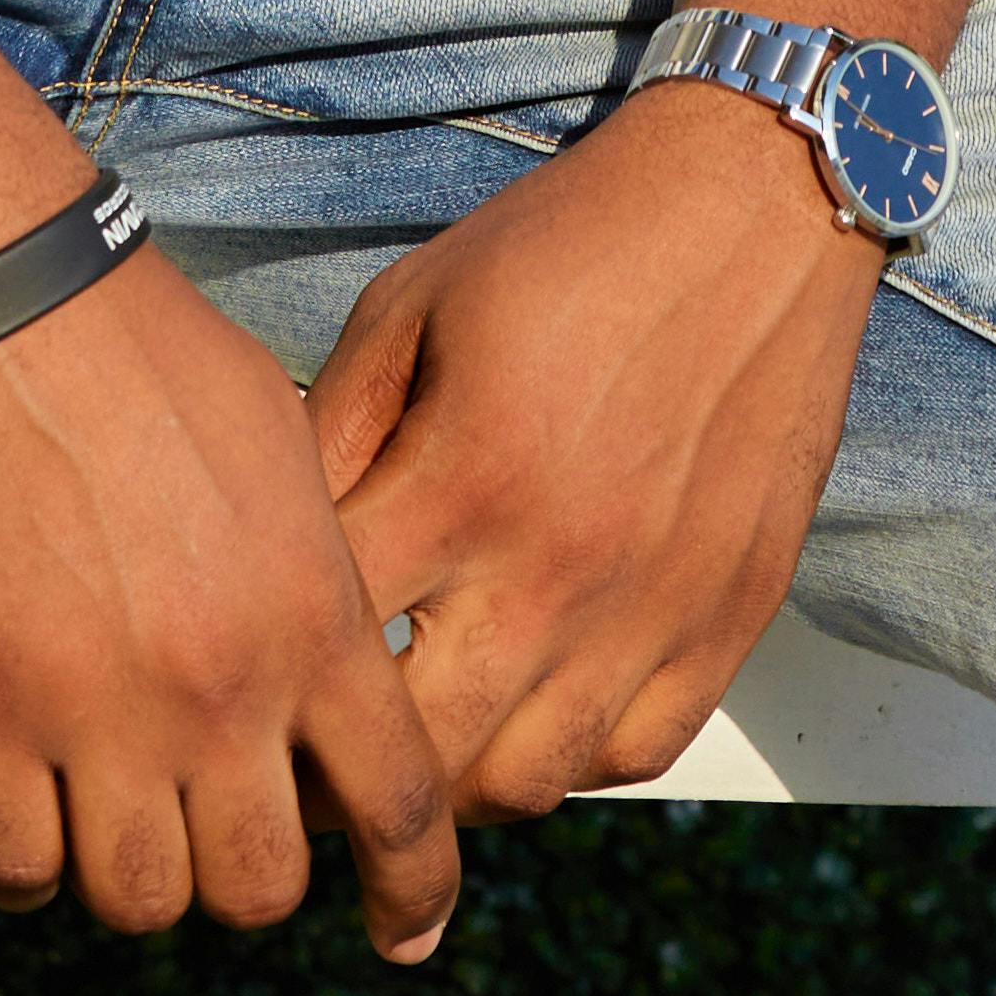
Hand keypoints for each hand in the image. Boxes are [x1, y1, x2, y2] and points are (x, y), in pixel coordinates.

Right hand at [0, 242, 460, 958]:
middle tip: (200, 817)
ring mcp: (94, 711)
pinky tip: (17, 802)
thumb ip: (318, 576)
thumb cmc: (139, 349)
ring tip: (101, 805)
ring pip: (139, 900)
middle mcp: (219, 686)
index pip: (403, 808)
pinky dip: (20, 862)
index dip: (412, 892)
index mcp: (310, 617)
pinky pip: (13, 869)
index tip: (401, 932)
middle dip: (236, 868)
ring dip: (125, 868)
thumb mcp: (283, 446)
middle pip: (260, 887)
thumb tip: (334, 672)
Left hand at [305, 87, 884, 809]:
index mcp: (465, 479)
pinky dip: (571, 760)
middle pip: (423, 754)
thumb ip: (335, 431)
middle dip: (350, 775)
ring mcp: (653, 612)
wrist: (750, 210)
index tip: (245, 681)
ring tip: (416, 743)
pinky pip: (635, 754)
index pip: (335, 646)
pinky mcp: (727, 624)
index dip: (273, 677)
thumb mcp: (412, 304)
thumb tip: (271, 545)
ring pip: (527, 783)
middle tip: (312, 755)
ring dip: (457, 784)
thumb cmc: (562, 246)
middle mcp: (559, 570)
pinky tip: (529, 712)